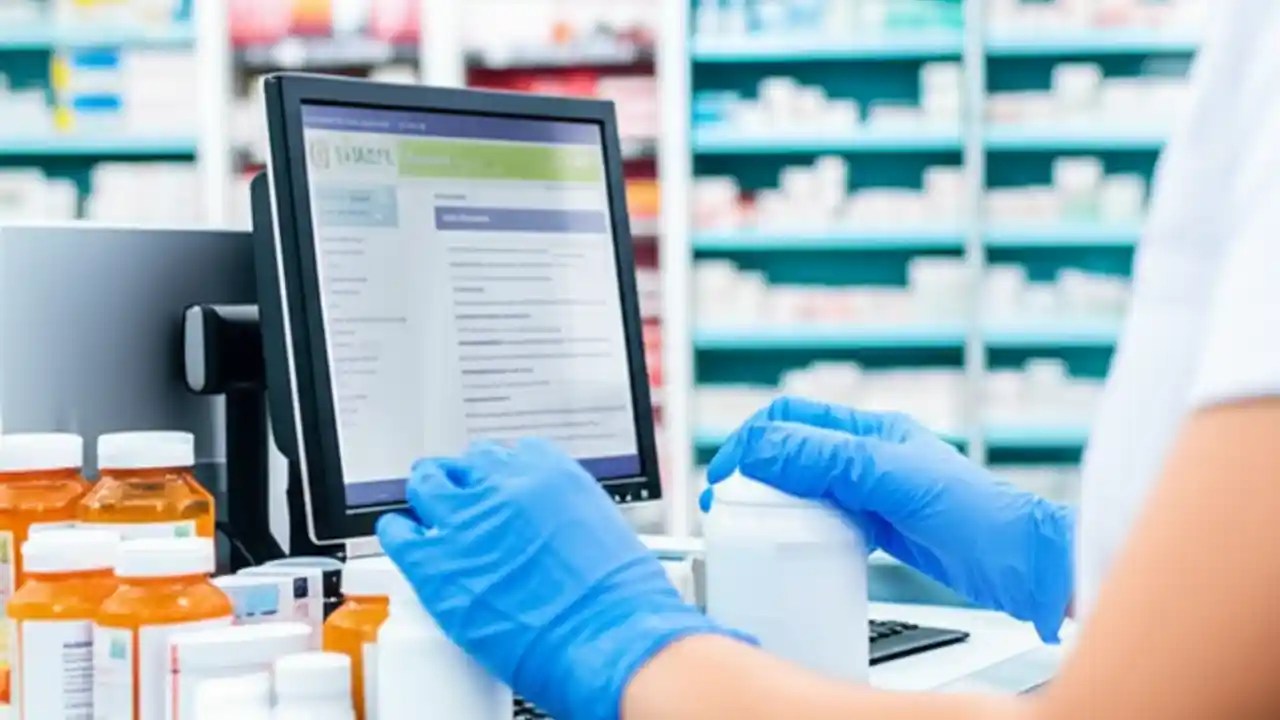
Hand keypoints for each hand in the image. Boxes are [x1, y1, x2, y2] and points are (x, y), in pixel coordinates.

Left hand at [377, 439, 748, 719]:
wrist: (607, 638)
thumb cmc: (617, 597)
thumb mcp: (598, 526)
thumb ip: (562, 511)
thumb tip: (545, 521)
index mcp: (547, 470)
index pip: (508, 453)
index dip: (500, 475)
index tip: (498, 488)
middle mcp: (503, 485)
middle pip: (465, 464)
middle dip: (463, 481)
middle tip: (460, 499)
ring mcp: (466, 521)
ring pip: (427, 485)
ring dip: (429, 496)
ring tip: (427, 512)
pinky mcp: (435, 563)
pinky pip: (399, 532)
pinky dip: (399, 532)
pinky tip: (404, 539)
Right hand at [705, 397, 1073, 641]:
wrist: (1022, 564)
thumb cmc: (975, 514)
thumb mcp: (890, 478)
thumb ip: (827, 458)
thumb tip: (762, 446)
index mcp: (871, 429)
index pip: (791, 418)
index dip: (750, 440)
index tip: (724, 475)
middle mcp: (870, 454)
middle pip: (792, 449)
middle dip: (752, 468)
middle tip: (725, 502)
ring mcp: (875, 491)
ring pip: (806, 485)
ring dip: (773, 497)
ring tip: (750, 522)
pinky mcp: (881, 526)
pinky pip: (826, 518)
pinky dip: (802, 525)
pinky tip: (798, 542)